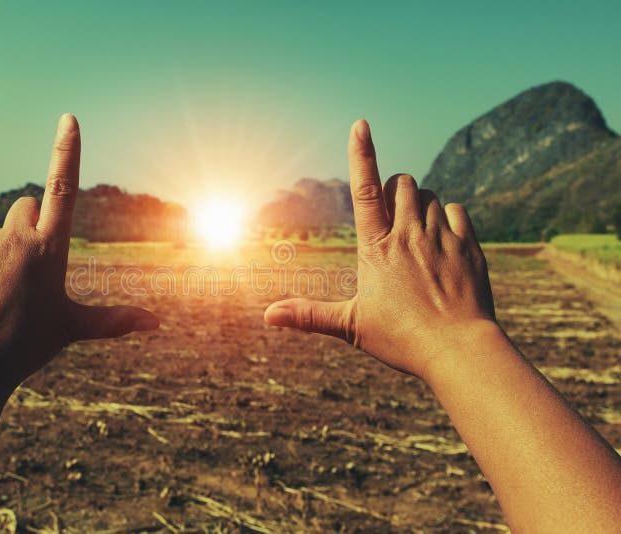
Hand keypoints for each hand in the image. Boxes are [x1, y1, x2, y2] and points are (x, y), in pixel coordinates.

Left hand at [0, 114, 158, 390]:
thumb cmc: (29, 345)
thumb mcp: (73, 328)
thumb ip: (115, 320)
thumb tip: (157, 322)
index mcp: (49, 249)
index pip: (62, 189)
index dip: (67, 152)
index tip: (69, 119)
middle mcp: (15, 239)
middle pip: (26, 208)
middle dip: (31, 225)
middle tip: (30, 268)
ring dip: (4, 254)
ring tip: (1, 296)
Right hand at [264, 120, 495, 379]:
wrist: (459, 350)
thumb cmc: (402, 339)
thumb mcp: (351, 326)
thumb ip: (309, 315)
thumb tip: (267, 316)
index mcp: (376, 248)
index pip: (364, 189)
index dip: (361, 153)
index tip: (361, 124)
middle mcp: (409, 235)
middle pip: (402, 182)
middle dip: (393, 187)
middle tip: (389, 214)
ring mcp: (441, 238)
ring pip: (429, 194)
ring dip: (417, 203)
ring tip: (412, 231)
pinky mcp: (468, 246)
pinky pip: (457, 211)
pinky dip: (446, 216)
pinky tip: (441, 238)